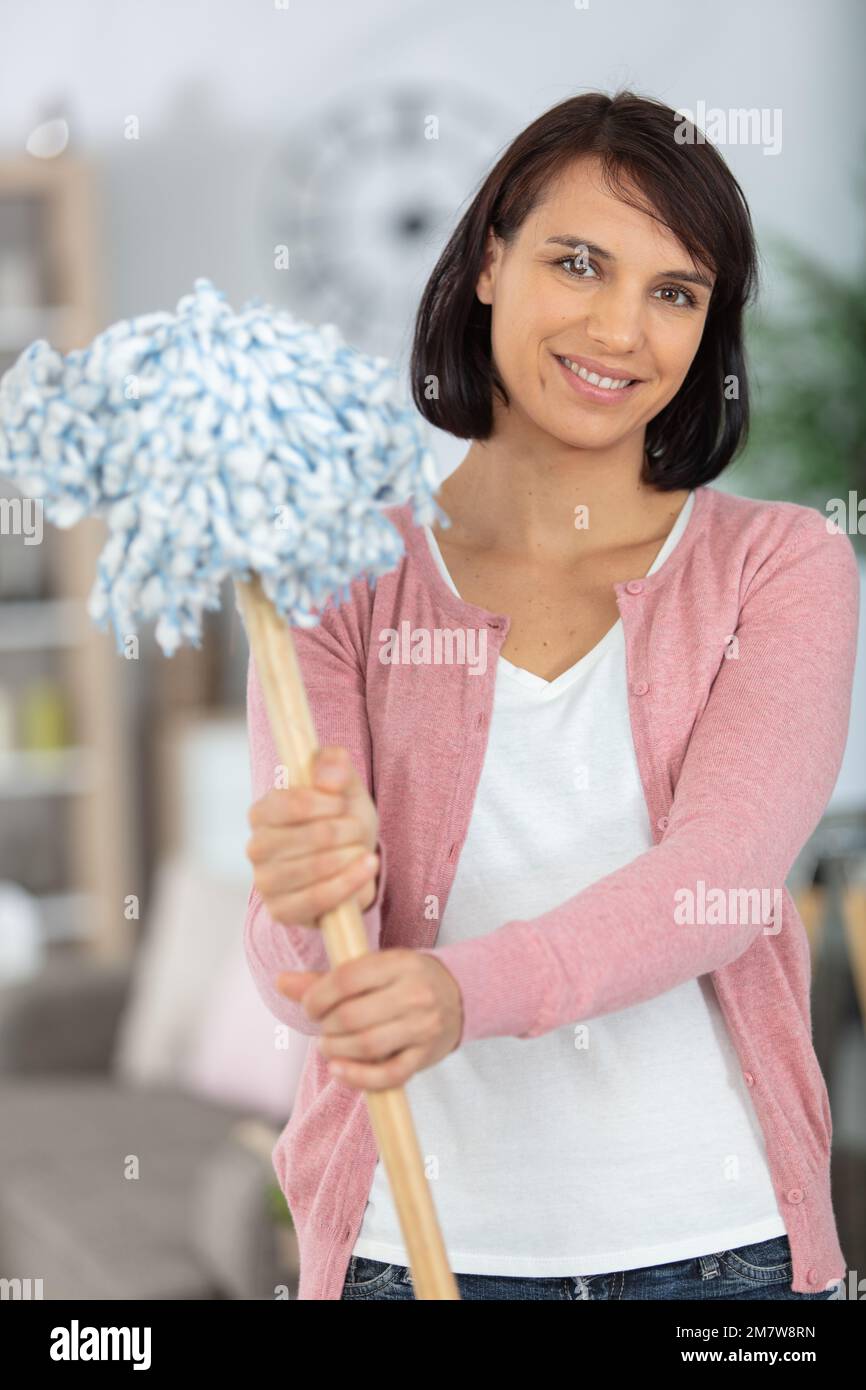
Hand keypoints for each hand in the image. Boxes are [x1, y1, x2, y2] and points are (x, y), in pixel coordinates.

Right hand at [246, 746, 380, 925]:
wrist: (350, 859)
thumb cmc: (340, 817)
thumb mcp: (342, 783)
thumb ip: (332, 764)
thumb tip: (326, 778)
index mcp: (262, 812)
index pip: (291, 803)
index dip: (326, 802)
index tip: (343, 803)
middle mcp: (256, 848)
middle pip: (310, 836)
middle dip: (345, 831)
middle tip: (357, 828)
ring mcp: (265, 882)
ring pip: (314, 869)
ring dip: (349, 856)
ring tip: (363, 850)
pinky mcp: (281, 911)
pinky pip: (317, 899)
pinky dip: (348, 883)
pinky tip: (366, 869)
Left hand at [276, 949, 464, 1089]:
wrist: (459, 996)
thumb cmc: (404, 980)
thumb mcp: (373, 968)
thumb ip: (327, 979)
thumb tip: (281, 982)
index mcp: (399, 962)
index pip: (346, 980)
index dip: (316, 997)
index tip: (310, 1008)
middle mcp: (414, 993)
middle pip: (352, 1017)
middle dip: (325, 1027)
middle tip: (322, 1027)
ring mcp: (423, 1026)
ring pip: (368, 1046)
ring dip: (336, 1050)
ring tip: (329, 1046)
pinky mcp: (425, 1056)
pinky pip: (388, 1075)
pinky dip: (358, 1078)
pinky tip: (339, 1070)